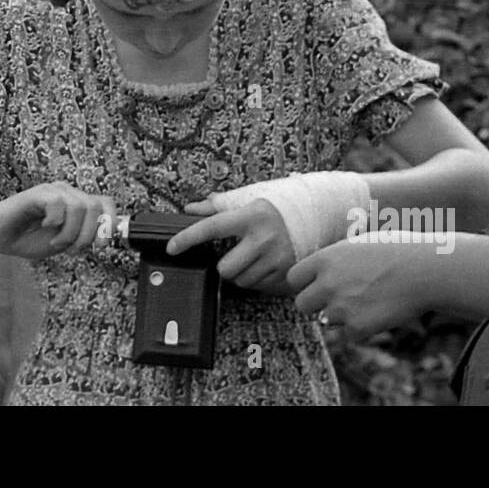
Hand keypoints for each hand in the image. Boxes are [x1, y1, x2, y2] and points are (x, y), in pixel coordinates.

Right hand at [0, 182, 116, 260]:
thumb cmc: (28, 238)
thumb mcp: (63, 242)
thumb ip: (83, 236)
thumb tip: (103, 236)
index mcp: (75, 203)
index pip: (105, 203)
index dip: (109, 223)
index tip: (101, 245)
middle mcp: (66, 193)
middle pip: (95, 206)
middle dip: (88, 234)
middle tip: (72, 249)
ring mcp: (51, 191)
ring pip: (79, 206)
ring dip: (70, 232)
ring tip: (56, 242)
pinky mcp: (36, 194)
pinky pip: (57, 202)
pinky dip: (56, 221)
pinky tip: (45, 227)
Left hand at [166, 198, 296, 295]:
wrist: (316, 214)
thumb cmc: (277, 208)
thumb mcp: (248, 200)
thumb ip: (218, 206)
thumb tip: (191, 209)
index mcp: (250, 216)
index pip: (211, 228)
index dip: (188, 238)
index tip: (172, 247)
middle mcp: (263, 238)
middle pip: (226, 268)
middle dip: (225, 265)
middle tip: (234, 255)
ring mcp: (277, 258)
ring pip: (241, 281)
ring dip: (242, 274)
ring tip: (253, 258)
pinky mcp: (287, 274)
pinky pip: (259, 287)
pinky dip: (258, 279)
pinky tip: (265, 264)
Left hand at [286, 233, 434, 339]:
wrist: (426, 270)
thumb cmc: (398, 250)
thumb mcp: (359, 244)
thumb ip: (335, 259)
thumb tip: (319, 270)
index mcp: (325, 259)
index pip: (293, 278)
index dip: (305, 283)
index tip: (317, 285)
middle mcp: (327, 283)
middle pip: (301, 305)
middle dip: (316, 304)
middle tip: (338, 300)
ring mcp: (341, 307)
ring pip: (326, 321)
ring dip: (341, 316)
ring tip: (367, 301)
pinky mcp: (358, 327)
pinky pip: (349, 335)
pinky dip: (361, 329)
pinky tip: (380, 312)